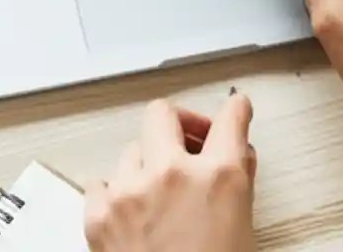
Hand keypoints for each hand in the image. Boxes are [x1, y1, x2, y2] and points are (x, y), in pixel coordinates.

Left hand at [84, 97, 256, 251]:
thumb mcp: (244, 234)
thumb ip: (238, 187)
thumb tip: (236, 161)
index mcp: (220, 179)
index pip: (231, 119)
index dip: (235, 110)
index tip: (234, 109)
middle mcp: (172, 174)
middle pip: (164, 114)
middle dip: (179, 124)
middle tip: (191, 142)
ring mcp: (130, 192)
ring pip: (132, 150)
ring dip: (147, 164)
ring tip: (159, 191)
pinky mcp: (98, 215)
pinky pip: (100, 183)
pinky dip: (114, 192)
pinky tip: (129, 210)